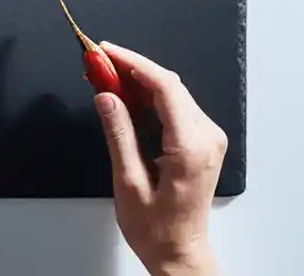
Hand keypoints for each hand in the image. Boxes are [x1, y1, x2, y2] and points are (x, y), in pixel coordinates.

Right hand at [96, 42, 226, 275]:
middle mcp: (206, 138)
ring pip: (171, 93)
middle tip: (96, 64)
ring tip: (104, 78)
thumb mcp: (128, 181)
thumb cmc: (156, 228)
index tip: (105, 52)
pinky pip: (174, 107)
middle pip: (169, 85)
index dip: (132, 62)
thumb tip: (106, 97)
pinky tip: (125, 96)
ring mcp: (207, 138)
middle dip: (131, 69)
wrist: (179, 251)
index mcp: (191, 147)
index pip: (165, 87)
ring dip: (138, 81)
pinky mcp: (200, 141)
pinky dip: (148, 96)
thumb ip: (119, 134)